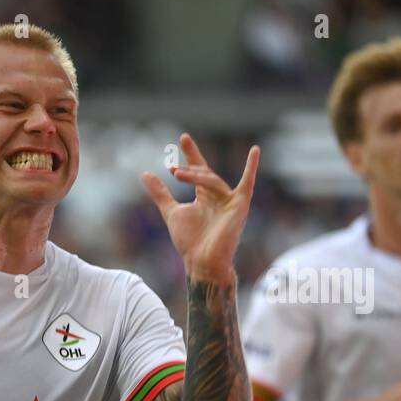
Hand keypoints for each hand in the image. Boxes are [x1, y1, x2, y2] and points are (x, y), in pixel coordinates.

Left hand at [141, 134, 259, 283]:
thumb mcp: (171, 212)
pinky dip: (252, 168)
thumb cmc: (190, 242)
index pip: (198, 169)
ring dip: (195, 176)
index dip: (191, 154)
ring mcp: (230, 200)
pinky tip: (255, 151)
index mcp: (205, 197)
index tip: (183, 139)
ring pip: (211, 180)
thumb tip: (145, 174)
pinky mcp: (239, 205)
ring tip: (177, 174)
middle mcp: (218, 196)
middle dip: (191, 164)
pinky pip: (247, 184)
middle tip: (175, 163)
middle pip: (204, 173)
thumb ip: (160, 193)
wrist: (201, 261)